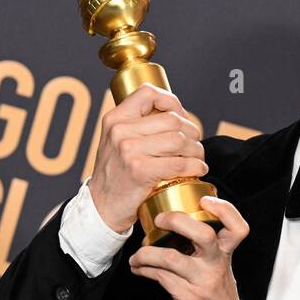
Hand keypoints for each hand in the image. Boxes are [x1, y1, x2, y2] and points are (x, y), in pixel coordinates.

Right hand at [87, 83, 207, 232]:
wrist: (102, 206)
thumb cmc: (116, 175)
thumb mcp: (117, 141)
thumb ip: (138, 126)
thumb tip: (176, 115)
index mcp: (115, 119)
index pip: (148, 93)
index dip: (172, 102)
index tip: (181, 117)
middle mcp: (120, 130)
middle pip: (172, 119)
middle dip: (192, 132)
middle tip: (195, 145)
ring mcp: (129, 150)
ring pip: (180, 140)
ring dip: (197, 150)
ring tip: (197, 159)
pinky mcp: (140, 170)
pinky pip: (179, 163)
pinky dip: (195, 166)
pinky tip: (198, 170)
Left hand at [127, 196, 250, 299]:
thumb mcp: (219, 270)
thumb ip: (206, 251)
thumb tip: (177, 228)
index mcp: (226, 255)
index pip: (237, 226)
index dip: (224, 209)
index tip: (205, 200)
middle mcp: (216, 265)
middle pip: (203, 234)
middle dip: (177, 221)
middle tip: (160, 218)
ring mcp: (202, 281)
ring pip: (171, 258)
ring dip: (146, 253)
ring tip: (137, 255)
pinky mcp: (188, 298)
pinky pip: (161, 277)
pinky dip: (144, 270)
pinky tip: (138, 269)